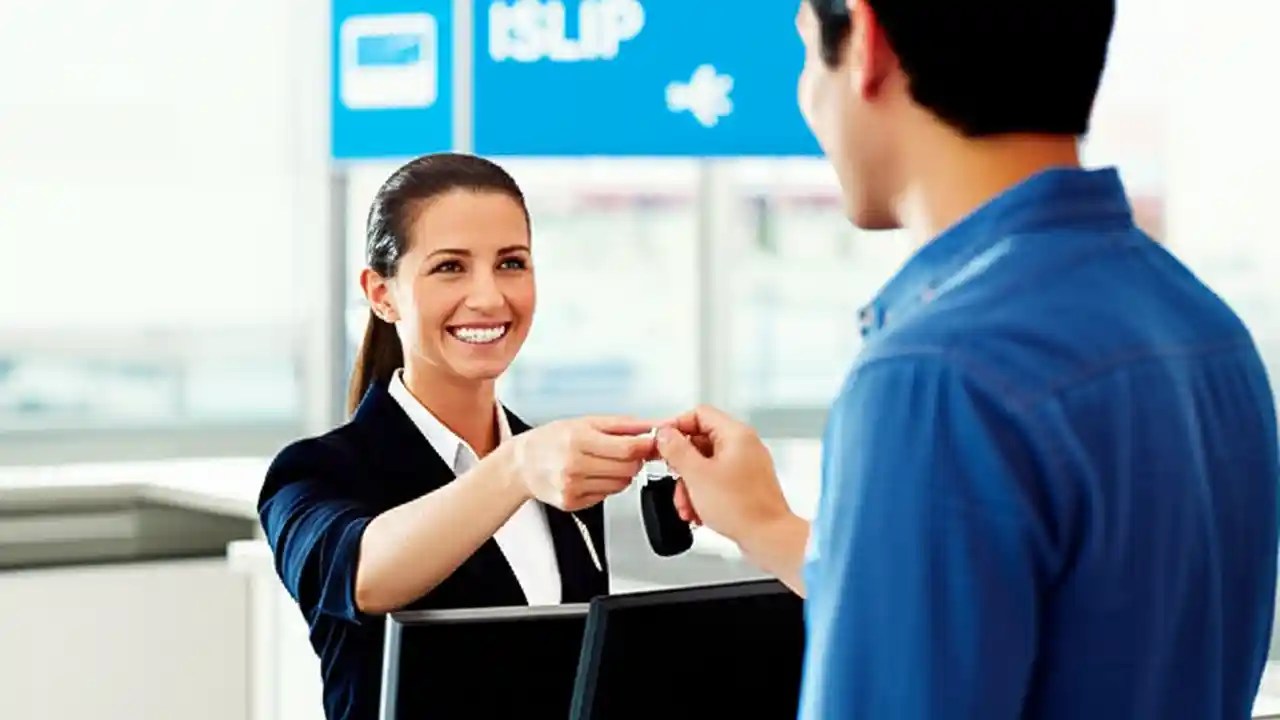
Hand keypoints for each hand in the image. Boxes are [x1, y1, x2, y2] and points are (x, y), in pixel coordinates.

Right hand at [506, 416, 654, 511]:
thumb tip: (655, 425)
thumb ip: (624, 425)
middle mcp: (574, 465)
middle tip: (628, 450)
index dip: (646, 445)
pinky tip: (594, 474)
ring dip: (623, 473)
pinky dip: (608, 484)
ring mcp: (572, 487)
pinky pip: (607, 495)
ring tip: (606, 461)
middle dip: (636, 459)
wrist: (523, 464)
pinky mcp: (572, 503)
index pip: (628, 448)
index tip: (651, 441)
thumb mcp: (587, 422)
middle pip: (628, 468)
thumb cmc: (553, 439)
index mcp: (578, 440)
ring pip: (622, 484)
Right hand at [655, 405, 791, 546]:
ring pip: (705, 465)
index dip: (677, 427)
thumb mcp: (697, 475)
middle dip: (682, 466)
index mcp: (736, 435)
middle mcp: (743, 446)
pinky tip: (698, 512)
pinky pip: (716, 481)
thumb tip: (665, 434)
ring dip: (690, 485)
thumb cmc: (742, 508)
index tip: (663, 444)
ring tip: (687, 505)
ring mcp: (746, 466)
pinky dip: (703, 494)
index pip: (699, 414)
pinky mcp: (745, 485)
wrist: (768, 538)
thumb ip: (677, 450)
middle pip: (700, 442)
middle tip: (675, 479)